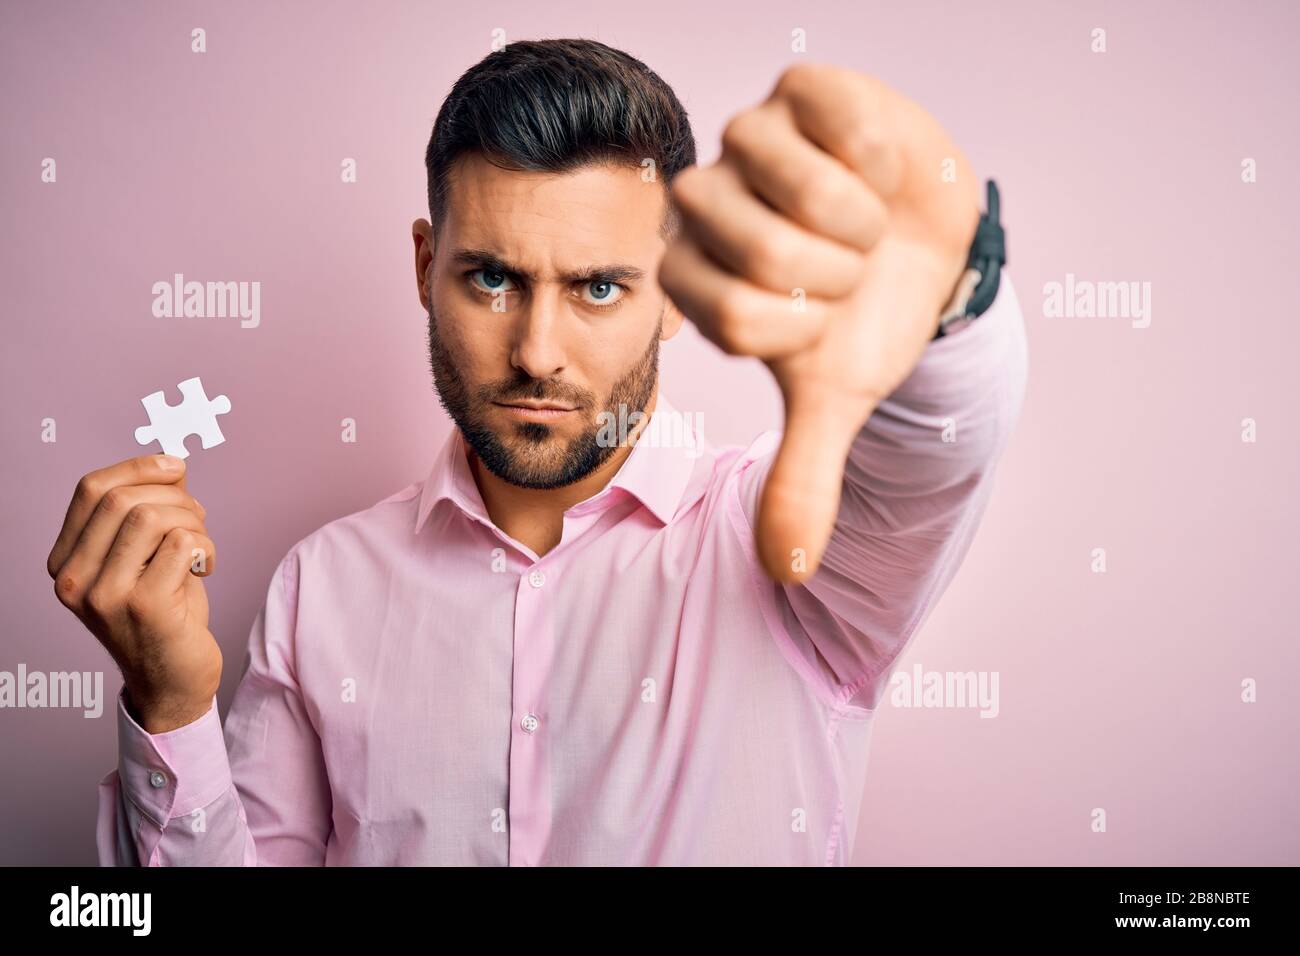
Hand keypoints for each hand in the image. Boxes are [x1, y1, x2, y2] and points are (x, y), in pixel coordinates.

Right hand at [48, 454, 221, 732]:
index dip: (138, 467)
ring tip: (200, 547)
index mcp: (66, 561)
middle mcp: (75, 580)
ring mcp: (105, 595)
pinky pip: (181, 544)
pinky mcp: (144, 607)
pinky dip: (204, 546)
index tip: (176, 468)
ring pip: (151, 517)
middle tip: (197, 520)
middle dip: (175, 497)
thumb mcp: (145, 557)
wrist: (173, 681)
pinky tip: (205, 569)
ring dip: (192, 522)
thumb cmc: (165, 612)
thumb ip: (150, 512)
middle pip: (121, 498)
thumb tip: (171, 465)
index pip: (90, 489)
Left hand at [659, 63, 980, 582]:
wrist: (928, 248)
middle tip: (850, 268)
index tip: (824, 317)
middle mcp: (703, 205)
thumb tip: (789, 570)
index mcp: (693, 281)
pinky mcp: (800, 90)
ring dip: (861, 219)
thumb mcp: (835, 398)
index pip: (737, 318)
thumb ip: (802, 477)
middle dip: (838, 278)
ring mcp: (748, 140)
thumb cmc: (866, 319)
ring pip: (799, 187)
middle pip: (762, 254)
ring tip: (865, 219)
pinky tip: (876, 167)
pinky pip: (833, 119)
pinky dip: (877, 154)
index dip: (806, 328)